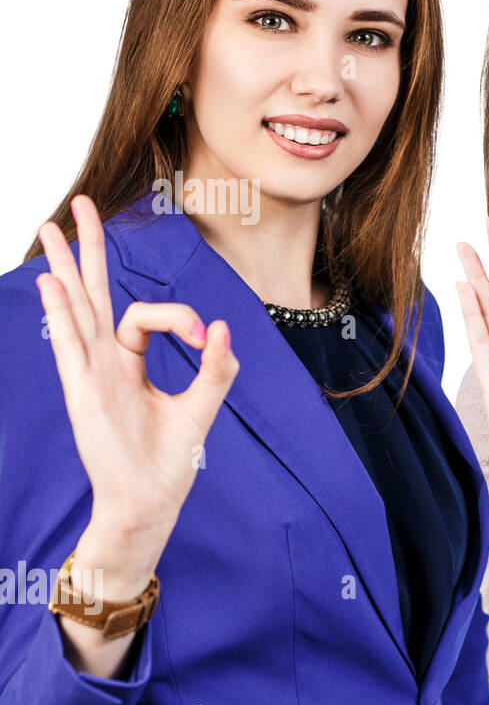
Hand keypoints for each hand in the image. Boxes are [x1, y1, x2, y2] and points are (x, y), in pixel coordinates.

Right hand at [35, 195, 240, 580]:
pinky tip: (51, 281)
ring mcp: (89, 374)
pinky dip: (61, 313)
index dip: (177, 316)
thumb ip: (216, 368)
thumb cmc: (169, 459)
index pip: (144, 316)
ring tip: (51, 227)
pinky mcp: (83, 392)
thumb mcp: (202, 406)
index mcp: (129, 362)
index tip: (203, 335)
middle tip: (80, 205)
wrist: (149, 500)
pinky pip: (69, 344)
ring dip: (64, 268)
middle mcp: (104, 361)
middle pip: (91, 294)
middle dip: (87, 250)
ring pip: (74, 309)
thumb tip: (221, 327)